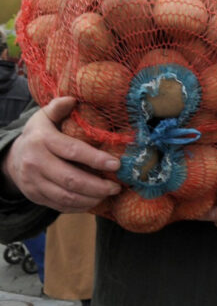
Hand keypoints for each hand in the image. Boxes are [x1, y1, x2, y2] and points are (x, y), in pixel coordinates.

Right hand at [2, 97, 121, 211]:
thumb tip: (73, 98)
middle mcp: (36, 163)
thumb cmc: (38, 135)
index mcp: (42, 140)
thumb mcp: (44, 117)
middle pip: (71, 179)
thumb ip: (58, 108)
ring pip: (66, 197)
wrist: (11, 158)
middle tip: (116, 186)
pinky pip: (60, 206)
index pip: (72, 151)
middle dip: (98, 185)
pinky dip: (79, 207)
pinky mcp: (35, 196)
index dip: (95, 159)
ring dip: (91, 199)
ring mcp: (34, 182)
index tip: (116, 164)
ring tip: (109, 194)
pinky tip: (94, 201)